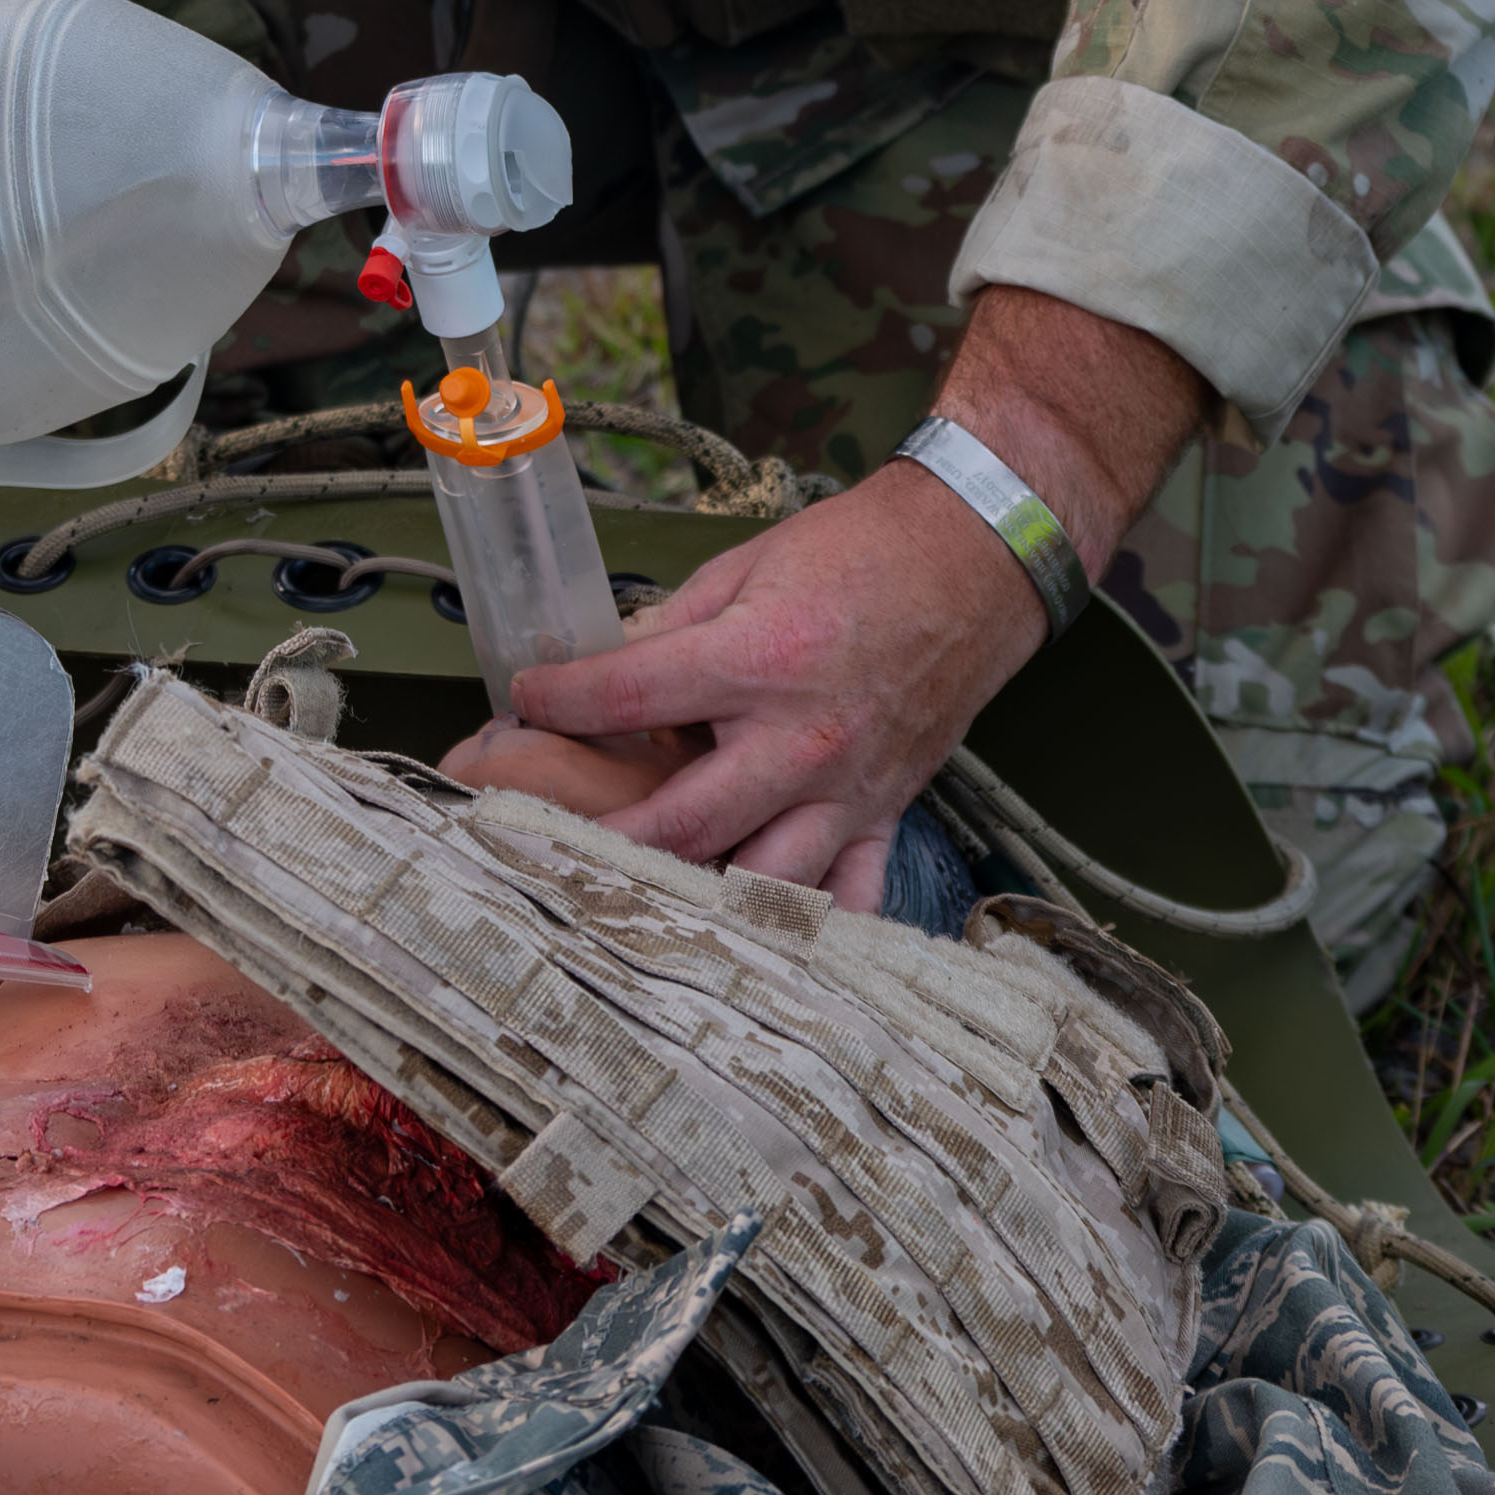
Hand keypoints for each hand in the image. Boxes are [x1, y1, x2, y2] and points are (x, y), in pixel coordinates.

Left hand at [504, 284, 1205, 908]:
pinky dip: (805, 925)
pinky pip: (849, 896)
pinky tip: (754, 939)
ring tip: (630, 897)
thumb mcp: (743, 568)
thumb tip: (602, 668)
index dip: (557, 701)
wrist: (972, 563)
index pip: (626, 697)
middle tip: (543, 838)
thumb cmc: (857, 554)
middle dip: (600, 837)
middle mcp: (800, 742)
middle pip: (682, 824)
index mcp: (756, 662)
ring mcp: (847, 790)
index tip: (521, 701)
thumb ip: (669, 628)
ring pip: (760, 882)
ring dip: (694, 895)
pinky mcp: (886, 812)